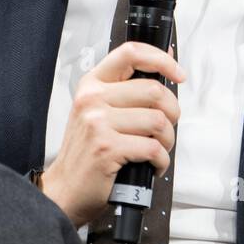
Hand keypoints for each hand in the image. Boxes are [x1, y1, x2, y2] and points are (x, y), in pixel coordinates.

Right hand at [44, 41, 183, 228]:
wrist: (65, 190)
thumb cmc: (88, 152)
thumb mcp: (101, 112)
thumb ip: (130, 88)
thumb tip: (168, 61)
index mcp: (93, 84)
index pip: (131, 53)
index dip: (162, 59)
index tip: (178, 74)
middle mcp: (92, 99)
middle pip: (154, 90)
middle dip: (172, 113)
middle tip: (165, 129)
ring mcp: (97, 123)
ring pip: (158, 121)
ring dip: (167, 141)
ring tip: (157, 150)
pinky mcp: (106, 148)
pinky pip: (153, 148)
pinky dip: (161, 161)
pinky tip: (151, 166)